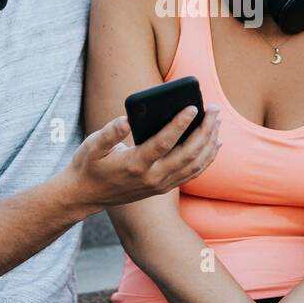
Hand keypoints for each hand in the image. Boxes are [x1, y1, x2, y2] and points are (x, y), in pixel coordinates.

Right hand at [63, 104, 221, 213]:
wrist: (86, 195)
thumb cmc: (89, 165)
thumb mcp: (91, 146)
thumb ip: (109, 133)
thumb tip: (125, 120)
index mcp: (134, 164)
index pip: (164, 143)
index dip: (179, 124)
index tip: (193, 107)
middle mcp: (152, 177)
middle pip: (188, 154)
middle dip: (205, 130)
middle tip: (214, 109)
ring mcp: (160, 185)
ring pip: (195, 165)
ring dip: (210, 142)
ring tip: (217, 121)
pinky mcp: (164, 187)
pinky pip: (193, 173)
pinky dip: (207, 158)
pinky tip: (215, 142)